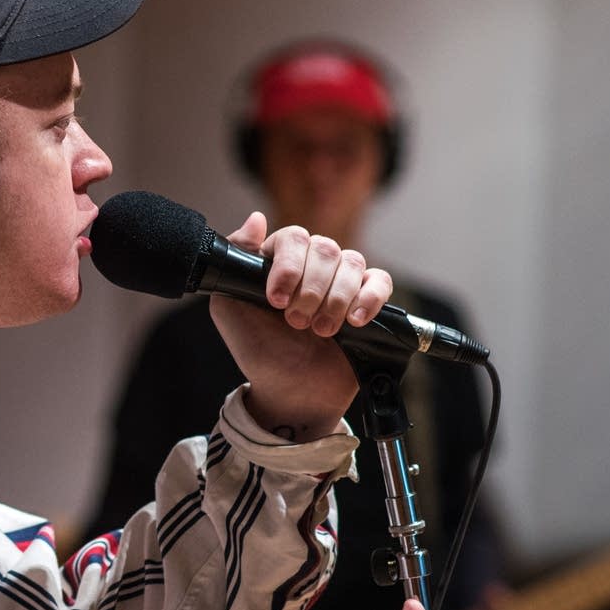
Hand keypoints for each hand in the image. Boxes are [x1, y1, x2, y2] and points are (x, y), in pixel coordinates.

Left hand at [208, 212, 391, 438]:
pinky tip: (354, 322)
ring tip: (321, 331)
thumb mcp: (229, 308)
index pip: (293, 237)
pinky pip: (380, 280)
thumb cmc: (259, 349)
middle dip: (310, 290)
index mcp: (279, 259)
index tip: (276, 300)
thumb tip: (257, 219)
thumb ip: (235, 262)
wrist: (291, 390)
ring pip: (351, 263)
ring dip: (335, 300)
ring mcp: (341, 280)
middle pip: (325, 248)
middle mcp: (311, 264)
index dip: (289, 266)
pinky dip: (369, 299)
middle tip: (296, 323)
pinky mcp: (368, 300)